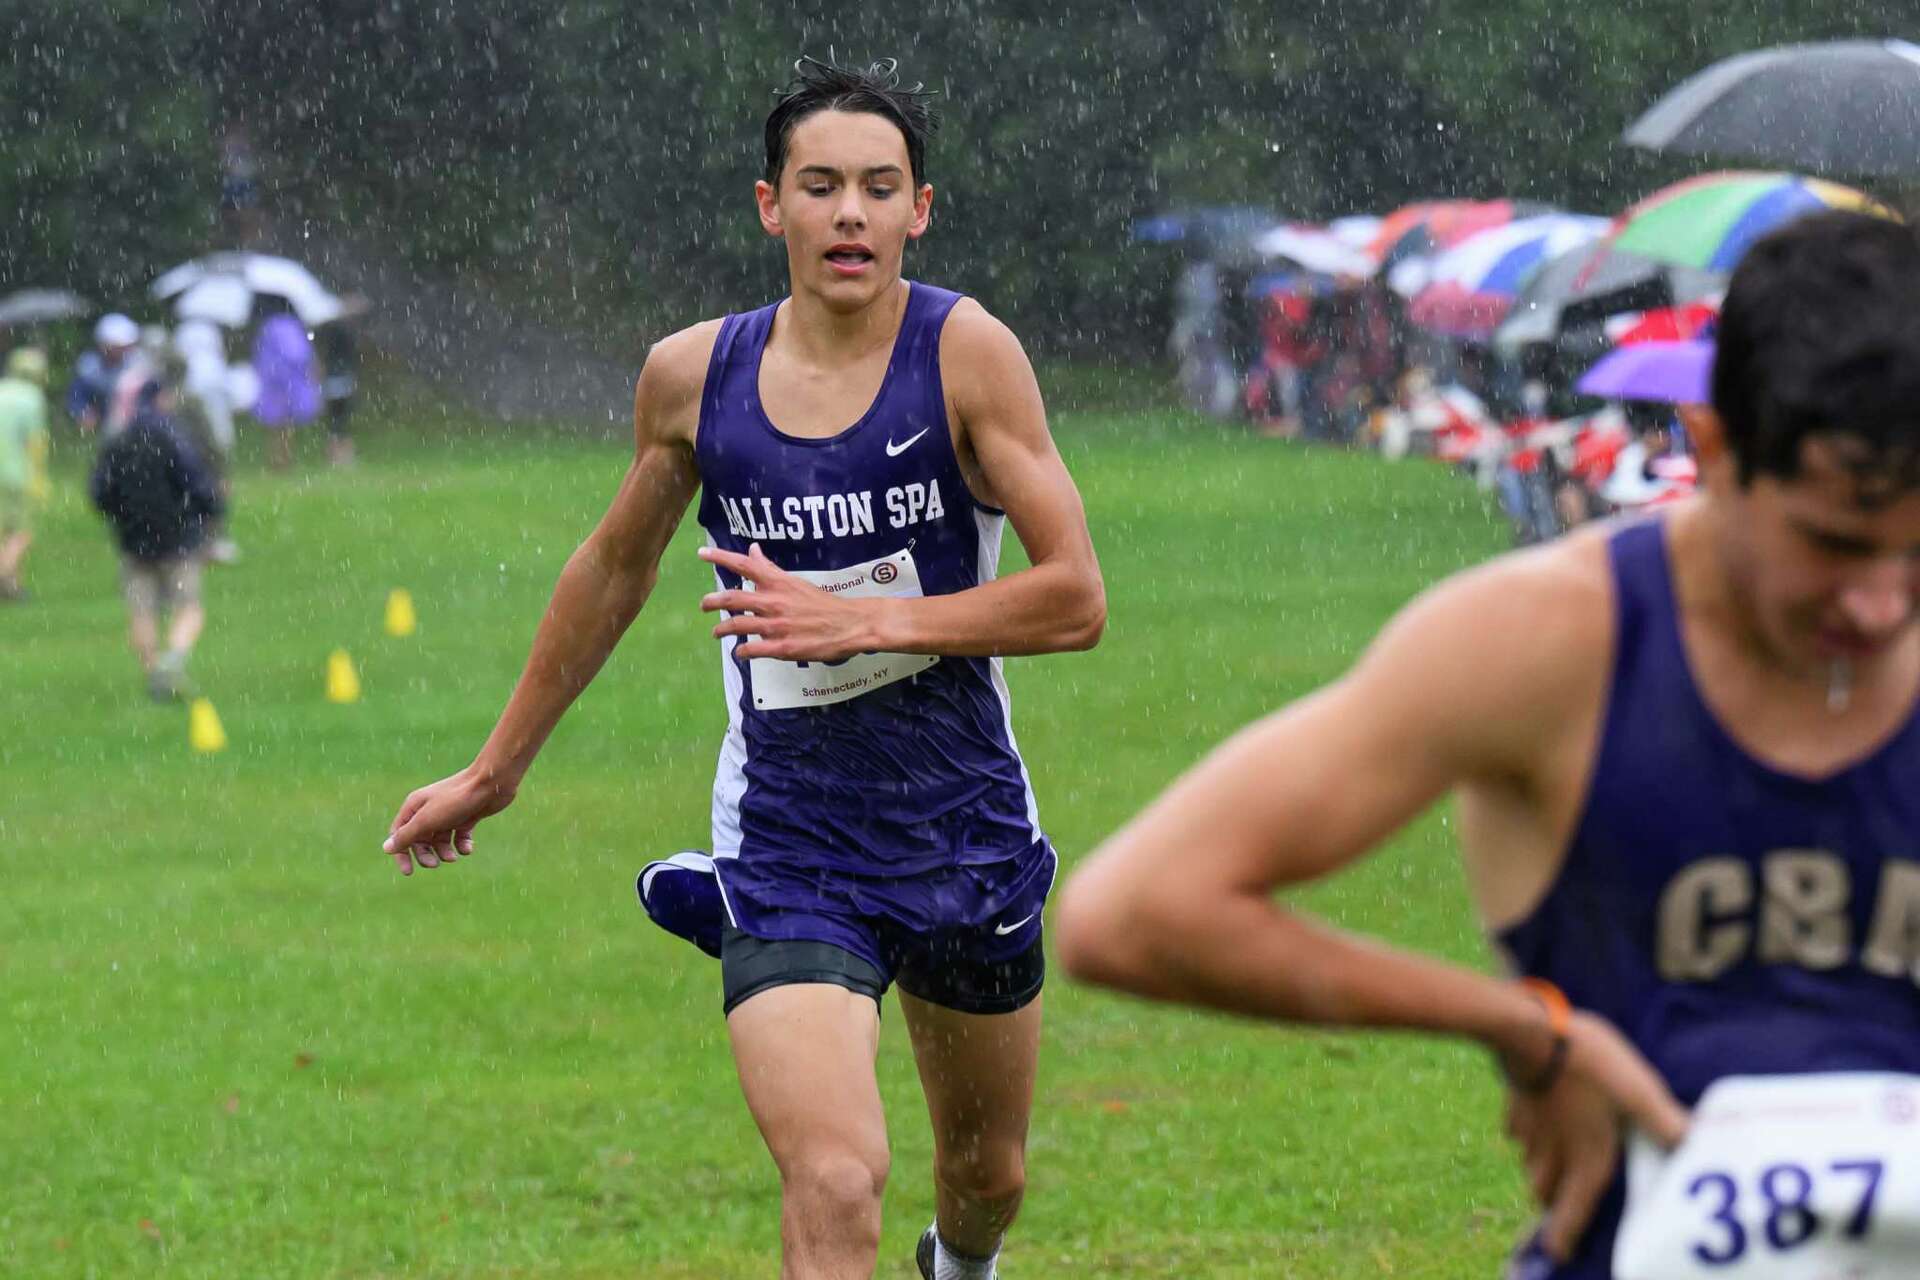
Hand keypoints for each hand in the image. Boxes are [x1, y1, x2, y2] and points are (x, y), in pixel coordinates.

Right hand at [382, 766, 516, 876]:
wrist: (490, 783)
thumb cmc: (456, 799)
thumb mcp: (427, 820)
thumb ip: (406, 835)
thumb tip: (386, 849)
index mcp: (414, 807)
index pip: (399, 834)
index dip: (402, 853)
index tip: (408, 871)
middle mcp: (429, 810)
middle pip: (420, 840)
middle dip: (425, 855)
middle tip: (435, 864)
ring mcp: (448, 814)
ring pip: (440, 841)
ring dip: (444, 852)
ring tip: (453, 857)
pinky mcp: (466, 817)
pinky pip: (459, 837)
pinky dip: (461, 845)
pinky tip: (467, 848)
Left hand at [698, 542, 876, 661]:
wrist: (850, 624)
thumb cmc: (822, 603)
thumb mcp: (795, 582)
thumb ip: (771, 569)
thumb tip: (753, 549)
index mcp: (778, 583)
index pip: (744, 565)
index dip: (720, 558)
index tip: (702, 554)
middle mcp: (773, 602)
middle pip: (732, 598)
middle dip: (712, 601)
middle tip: (703, 604)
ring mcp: (776, 626)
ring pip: (737, 625)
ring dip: (722, 629)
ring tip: (716, 632)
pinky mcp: (782, 648)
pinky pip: (752, 650)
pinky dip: (742, 651)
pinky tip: (740, 652)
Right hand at [1504, 1011, 1689, 1261]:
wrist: (1528, 1033)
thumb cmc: (1589, 1065)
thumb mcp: (1638, 1091)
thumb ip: (1665, 1121)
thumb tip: (1695, 1142)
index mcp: (1585, 1160)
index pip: (1570, 1215)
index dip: (1563, 1239)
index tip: (1558, 1255)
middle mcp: (1553, 1154)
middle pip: (1545, 1195)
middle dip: (1556, 1204)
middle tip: (1567, 1201)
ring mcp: (1528, 1132)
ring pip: (1530, 1167)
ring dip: (1543, 1173)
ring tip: (1556, 1164)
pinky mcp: (1513, 1107)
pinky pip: (1517, 1135)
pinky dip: (1528, 1138)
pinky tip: (1538, 1122)